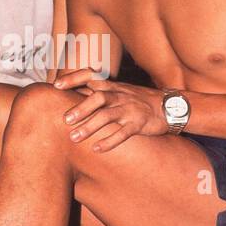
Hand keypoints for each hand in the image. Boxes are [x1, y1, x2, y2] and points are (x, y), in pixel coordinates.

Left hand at [53, 68, 169, 151]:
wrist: (169, 106)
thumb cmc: (138, 100)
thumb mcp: (119, 91)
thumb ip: (99, 92)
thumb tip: (74, 93)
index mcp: (112, 87)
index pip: (91, 76)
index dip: (73, 79)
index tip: (56, 85)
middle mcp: (119, 96)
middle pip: (98, 98)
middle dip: (80, 108)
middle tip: (65, 120)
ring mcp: (129, 110)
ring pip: (108, 116)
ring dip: (89, 127)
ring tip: (74, 137)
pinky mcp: (138, 124)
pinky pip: (123, 133)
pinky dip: (109, 141)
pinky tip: (96, 149)